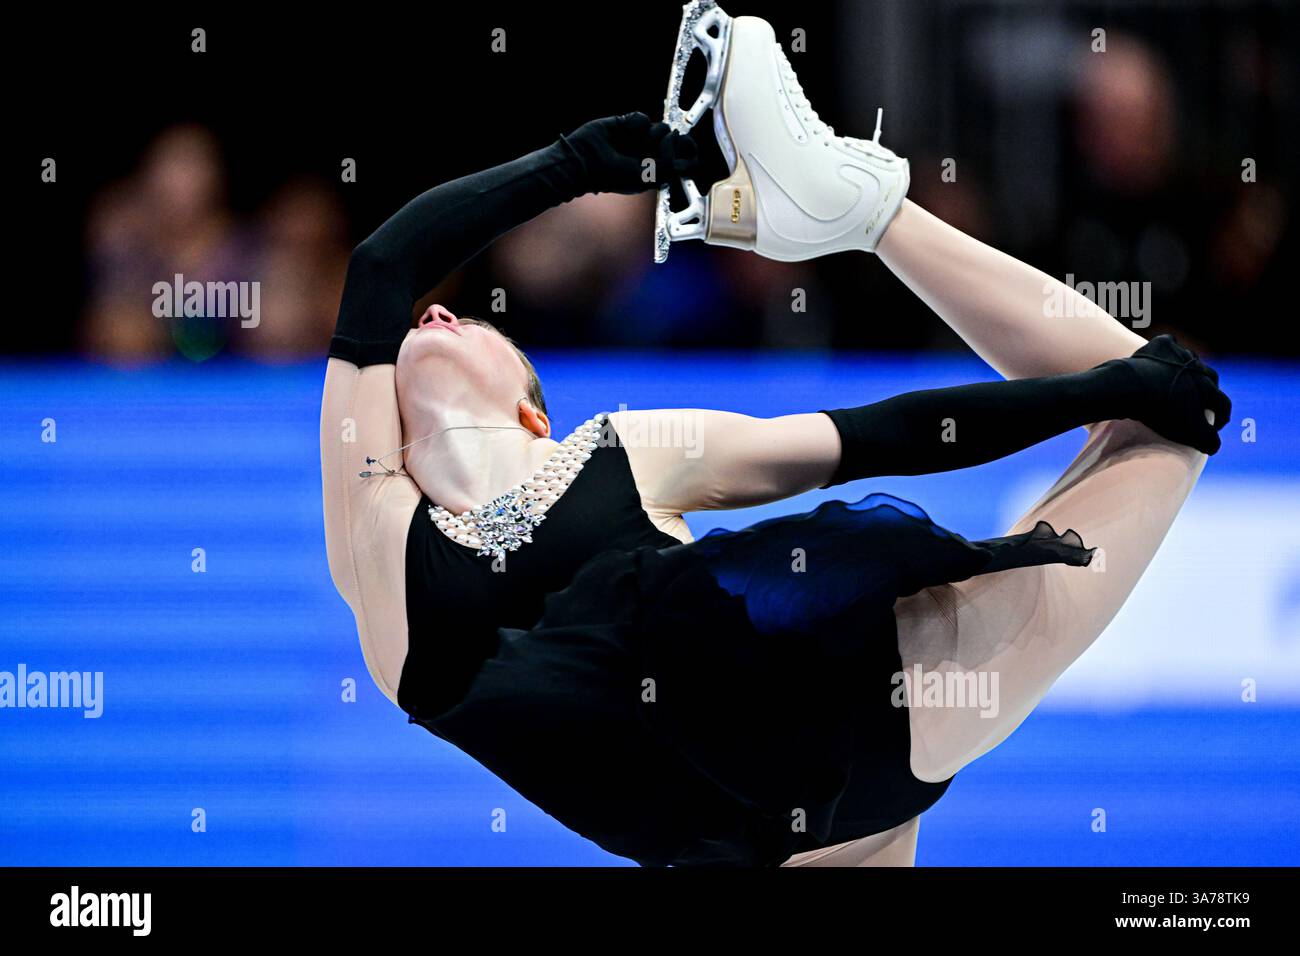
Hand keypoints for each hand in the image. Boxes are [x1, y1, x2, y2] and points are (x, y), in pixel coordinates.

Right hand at [559, 112, 699, 195]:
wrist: (583, 162)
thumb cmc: (611, 175)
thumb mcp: (645, 176)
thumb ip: (668, 164)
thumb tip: (674, 137)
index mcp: (657, 171)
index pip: (684, 161)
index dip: (689, 153)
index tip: (686, 148)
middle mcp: (651, 154)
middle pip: (676, 140)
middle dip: (672, 141)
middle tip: (662, 144)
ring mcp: (640, 139)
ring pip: (661, 127)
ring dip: (650, 134)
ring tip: (634, 142)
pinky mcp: (628, 124)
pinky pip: (643, 117)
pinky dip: (635, 123)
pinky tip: (623, 132)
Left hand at [1105, 334, 1231, 453]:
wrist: (1130, 387)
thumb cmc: (1159, 412)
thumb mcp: (1187, 432)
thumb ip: (1207, 439)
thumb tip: (1214, 446)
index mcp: (1207, 389)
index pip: (1222, 404)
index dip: (1221, 417)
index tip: (1215, 425)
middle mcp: (1198, 368)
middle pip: (1210, 379)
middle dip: (1208, 391)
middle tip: (1199, 401)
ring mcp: (1180, 354)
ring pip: (1190, 361)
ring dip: (1188, 371)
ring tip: (1179, 381)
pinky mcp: (1161, 345)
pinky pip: (1168, 345)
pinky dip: (1168, 352)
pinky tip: (1161, 359)